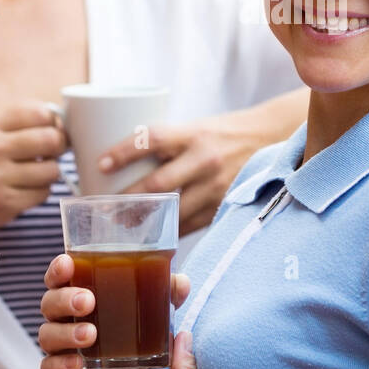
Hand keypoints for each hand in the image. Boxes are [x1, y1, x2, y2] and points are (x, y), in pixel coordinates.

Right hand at [0, 103, 67, 246]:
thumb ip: (17, 124)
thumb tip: (61, 123)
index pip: (40, 112)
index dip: (53, 122)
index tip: (52, 130)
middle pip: (51, 138)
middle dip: (58, 146)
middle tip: (51, 153)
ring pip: (52, 169)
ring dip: (48, 173)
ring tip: (30, 175)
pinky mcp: (4, 203)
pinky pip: (44, 192)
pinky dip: (39, 192)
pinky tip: (21, 191)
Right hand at [38, 253, 189, 368]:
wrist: (136, 367)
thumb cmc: (137, 323)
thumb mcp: (153, 305)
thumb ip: (166, 292)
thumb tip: (180, 283)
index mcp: (78, 290)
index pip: (59, 276)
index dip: (58, 269)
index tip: (69, 264)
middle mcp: (63, 316)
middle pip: (50, 303)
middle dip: (65, 300)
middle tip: (88, 301)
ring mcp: (59, 343)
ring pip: (47, 335)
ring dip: (66, 333)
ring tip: (90, 334)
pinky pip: (49, 368)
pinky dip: (60, 365)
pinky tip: (77, 364)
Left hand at [97, 92, 305, 233]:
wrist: (268, 138)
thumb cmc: (220, 134)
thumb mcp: (194, 129)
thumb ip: (165, 146)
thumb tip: (119, 164)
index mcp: (193, 135)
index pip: (152, 140)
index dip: (124, 152)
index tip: (100, 165)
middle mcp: (205, 160)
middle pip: (158, 184)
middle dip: (127, 200)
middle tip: (102, 210)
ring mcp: (216, 186)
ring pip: (172, 211)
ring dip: (144, 222)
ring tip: (119, 230)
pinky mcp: (223, 206)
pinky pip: (189, 225)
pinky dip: (168, 233)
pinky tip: (150, 239)